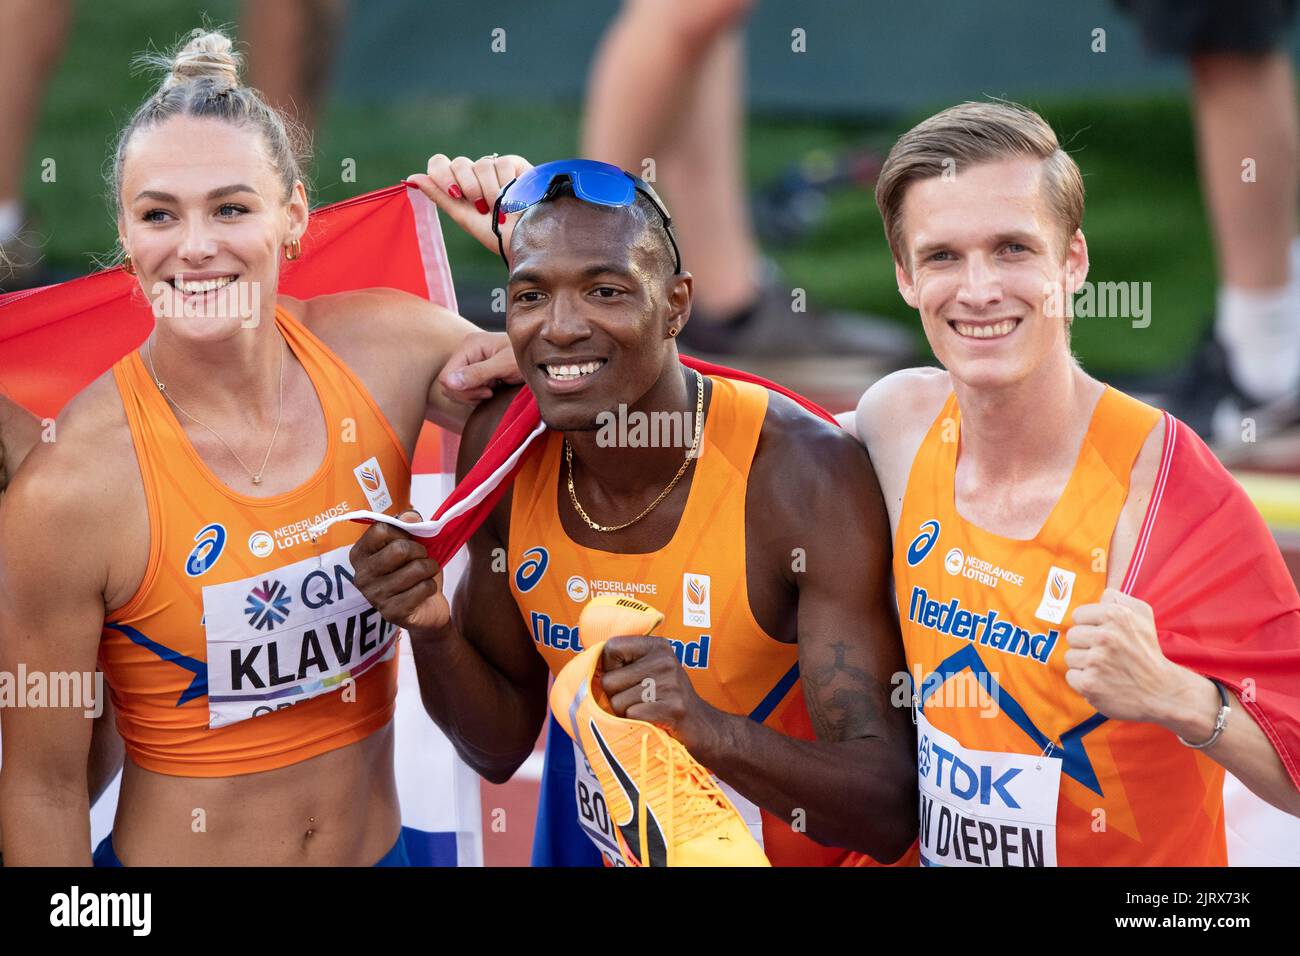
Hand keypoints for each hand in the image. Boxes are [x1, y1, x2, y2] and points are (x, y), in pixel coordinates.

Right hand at [349, 510, 448, 632]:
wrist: (426, 607)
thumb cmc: (414, 571)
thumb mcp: (412, 543)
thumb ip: (409, 525)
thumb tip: (410, 515)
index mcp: (360, 554)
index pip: (380, 529)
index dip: (402, 531)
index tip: (408, 539)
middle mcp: (361, 576)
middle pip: (399, 549)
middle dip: (420, 551)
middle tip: (422, 558)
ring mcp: (374, 596)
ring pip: (416, 569)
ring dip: (430, 568)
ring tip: (426, 573)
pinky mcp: (392, 612)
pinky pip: (424, 588)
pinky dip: (431, 586)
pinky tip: (424, 592)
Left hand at [408, 153, 531, 255]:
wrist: (529, 239)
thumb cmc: (498, 235)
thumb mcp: (465, 218)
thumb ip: (440, 196)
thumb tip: (412, 177)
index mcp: (459, 186)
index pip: (439, 164)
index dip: (442, 174)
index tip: (453, 194)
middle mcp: (475, 175)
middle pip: (459, 163)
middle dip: (468, 188)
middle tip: (482, 207)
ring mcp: (495, 168)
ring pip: (481, 164)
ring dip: (491, 192)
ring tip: (503, 210)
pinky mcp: (516, 164)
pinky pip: (502, 163)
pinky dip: (508, 185)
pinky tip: (517, 198)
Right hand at [438, 330, 520, 403]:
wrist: (541, 361)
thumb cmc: (525, 358)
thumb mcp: (504, 366)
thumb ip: (477, 373)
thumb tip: (449, 382)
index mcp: (469, 345)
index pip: (446, 376)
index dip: (462, 390)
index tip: (487, 390)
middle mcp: (466, 352)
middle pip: (448, 384)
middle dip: (467, 394)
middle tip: (490, 392)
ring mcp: (470, 361)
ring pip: (455, 389)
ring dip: (473, 395)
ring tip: (492, 390)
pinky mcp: (475, 371)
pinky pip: (465, 389)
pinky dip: (476, 395)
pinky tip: (492, 390)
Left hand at [598, 636, 720, 756]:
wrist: (704, 728)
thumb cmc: (667, 700)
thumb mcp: (650, 671)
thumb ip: (623, 663)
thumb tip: (584, 665)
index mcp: (657, 646)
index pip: (611, 648)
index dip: (609, 669)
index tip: (624, 679)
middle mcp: (665, 660)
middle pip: (609, 681)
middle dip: (615, 697)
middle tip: (638, 702)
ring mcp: (671, 683)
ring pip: (618, 703)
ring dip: (627, 715)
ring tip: (648, 712)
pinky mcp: (673, 708)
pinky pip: (632, 716)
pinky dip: (637, 725)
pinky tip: (653, 722)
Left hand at [1063, 588, 1184, 722]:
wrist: (1162, 691)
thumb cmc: (1148, 651)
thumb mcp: (1143, 615)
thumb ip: (1119, 598)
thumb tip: (1101, 594)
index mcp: (1115, 615)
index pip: (1078, 615)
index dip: (1089, 626)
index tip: (1103, 636)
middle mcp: (1105, 636)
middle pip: (1072, 636)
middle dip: (1086, 645)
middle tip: (1106, 654)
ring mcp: (1096, 661)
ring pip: (1070, 657)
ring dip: (1084, 664)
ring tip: (1106, 668)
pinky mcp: (1089, 683)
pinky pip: (1071, 676)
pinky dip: (1084, 681)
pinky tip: (1102, 681)